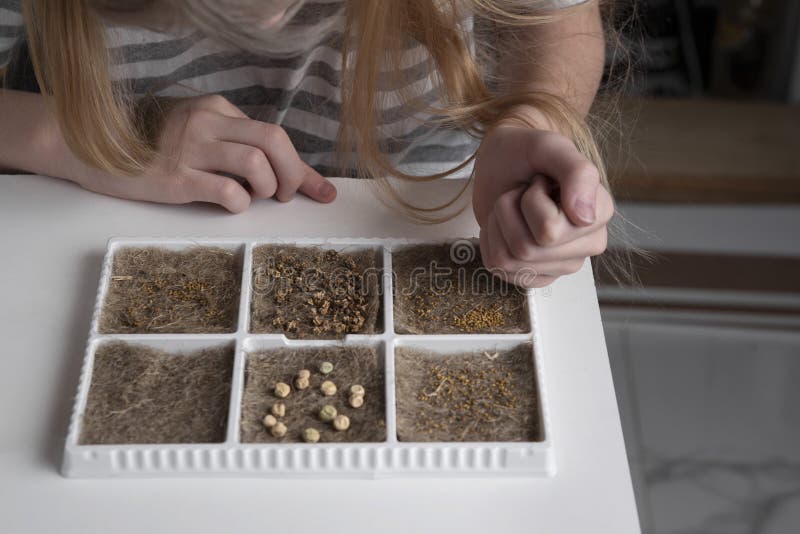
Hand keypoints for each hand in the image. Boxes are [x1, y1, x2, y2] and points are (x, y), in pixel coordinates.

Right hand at [71, 95, 335, 211]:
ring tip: (254, 198)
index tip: (323, 192)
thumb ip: (231, 144)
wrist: (86, 145)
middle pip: (274, 140)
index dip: (301, 167)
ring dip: (267, 187)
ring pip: (256, 162)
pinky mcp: (176, 178)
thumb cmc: (147, 144)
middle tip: (285, 197)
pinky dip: (240, 203)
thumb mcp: (193, 132)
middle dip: (294, 173)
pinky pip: (227, 191)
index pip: (273, 134)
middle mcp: (207, 122)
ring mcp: (191, 148)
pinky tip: (230, 205)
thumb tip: (278, 173)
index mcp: (216, 110)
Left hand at [473, 123, 613, 287]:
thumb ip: (577, 172)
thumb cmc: (525, 153)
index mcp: (599, 213)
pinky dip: (491, 242)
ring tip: (513, 206)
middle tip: (522, 193)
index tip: (539, 182)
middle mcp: (588, 244)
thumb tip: (585, 218)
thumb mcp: (549, 147)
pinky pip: (500, 269)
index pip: (548, 230)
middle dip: (510, 213)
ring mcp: (563, 264)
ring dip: (499, 225)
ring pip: (509, 260)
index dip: (531, 201)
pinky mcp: (539, 276)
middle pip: (526, 249)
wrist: (502, 162)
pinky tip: (506, 226)